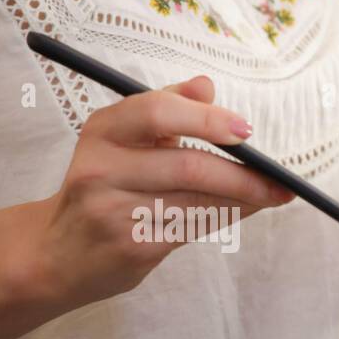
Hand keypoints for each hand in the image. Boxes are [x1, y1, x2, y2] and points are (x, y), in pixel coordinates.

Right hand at [20, 76, 293, 312]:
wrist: (59, 253)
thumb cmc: (104, 186)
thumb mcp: (122, 140)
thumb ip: (165, 108)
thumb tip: (206, 85)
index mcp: (103, 130)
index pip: (157, 112)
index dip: (207, 119)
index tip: (246, 129)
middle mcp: (103, 167)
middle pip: (188, 166)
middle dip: (243, 175)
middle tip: (279, 181)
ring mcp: (115, 210)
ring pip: (198, 201)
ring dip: (245, 199)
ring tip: (273, 195)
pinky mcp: (132, 246)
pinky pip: (194, 228)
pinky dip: (227, 216)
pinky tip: (246, 210)